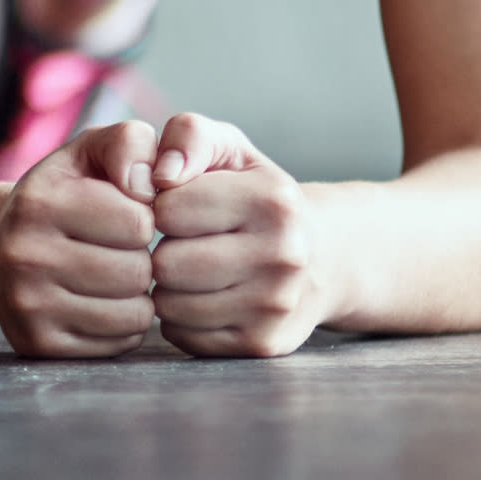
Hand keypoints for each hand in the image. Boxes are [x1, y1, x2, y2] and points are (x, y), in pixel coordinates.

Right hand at [0, 119, 164, 357]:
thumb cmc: (63, 196)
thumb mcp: (89, 153)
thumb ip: (131, 143)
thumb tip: (153, 183)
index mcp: (38, 202)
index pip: (138, 221)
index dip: (144, 218)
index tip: (125, 215)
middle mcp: (24, 255)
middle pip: (137, 272)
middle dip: (141, 260)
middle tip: (120, 252)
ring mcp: (26, 305)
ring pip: (133, 315)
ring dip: (138, 296)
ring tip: (115, 277)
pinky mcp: (37, 344)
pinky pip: (119, 344)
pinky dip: (123, 326)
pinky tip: (102, 304)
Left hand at [147, 114, 323, 357]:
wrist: (324, 257)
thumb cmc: (256, 194)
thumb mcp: (230, 148)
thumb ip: (188, 135)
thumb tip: (156, 175)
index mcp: (273, 200)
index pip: (167, 209)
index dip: (163, 206)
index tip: (183, 206)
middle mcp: (283, 256)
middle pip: (166, 264)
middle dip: (164, 250)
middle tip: (187, 243)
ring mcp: (275, 305)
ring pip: (169, 305)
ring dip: (169, 287)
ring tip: (195, 269)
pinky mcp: (262, 344)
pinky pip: (183, 335)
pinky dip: (182, 319)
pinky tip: (206, 297)